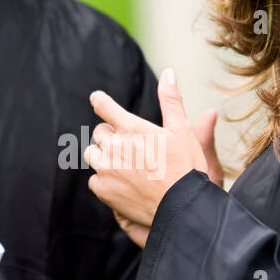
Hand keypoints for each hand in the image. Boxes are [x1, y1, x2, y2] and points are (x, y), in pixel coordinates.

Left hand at [85, 68, 220, 231]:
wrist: (181, 207)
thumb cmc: (186, 167)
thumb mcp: (182, 130)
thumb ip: (171, 100)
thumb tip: (169, 72)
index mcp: (132, 128)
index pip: (105, 107)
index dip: (100, 101)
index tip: (96, 99)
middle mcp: (115, 146)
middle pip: (99, 133)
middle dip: (111, 136)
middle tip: (129, 147)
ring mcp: (107, 169)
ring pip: (93, 155)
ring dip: (104, 157)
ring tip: (124, 166)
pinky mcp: (104, 190)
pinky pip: (94, 180)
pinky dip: (104, 181)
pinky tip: (122, 184)